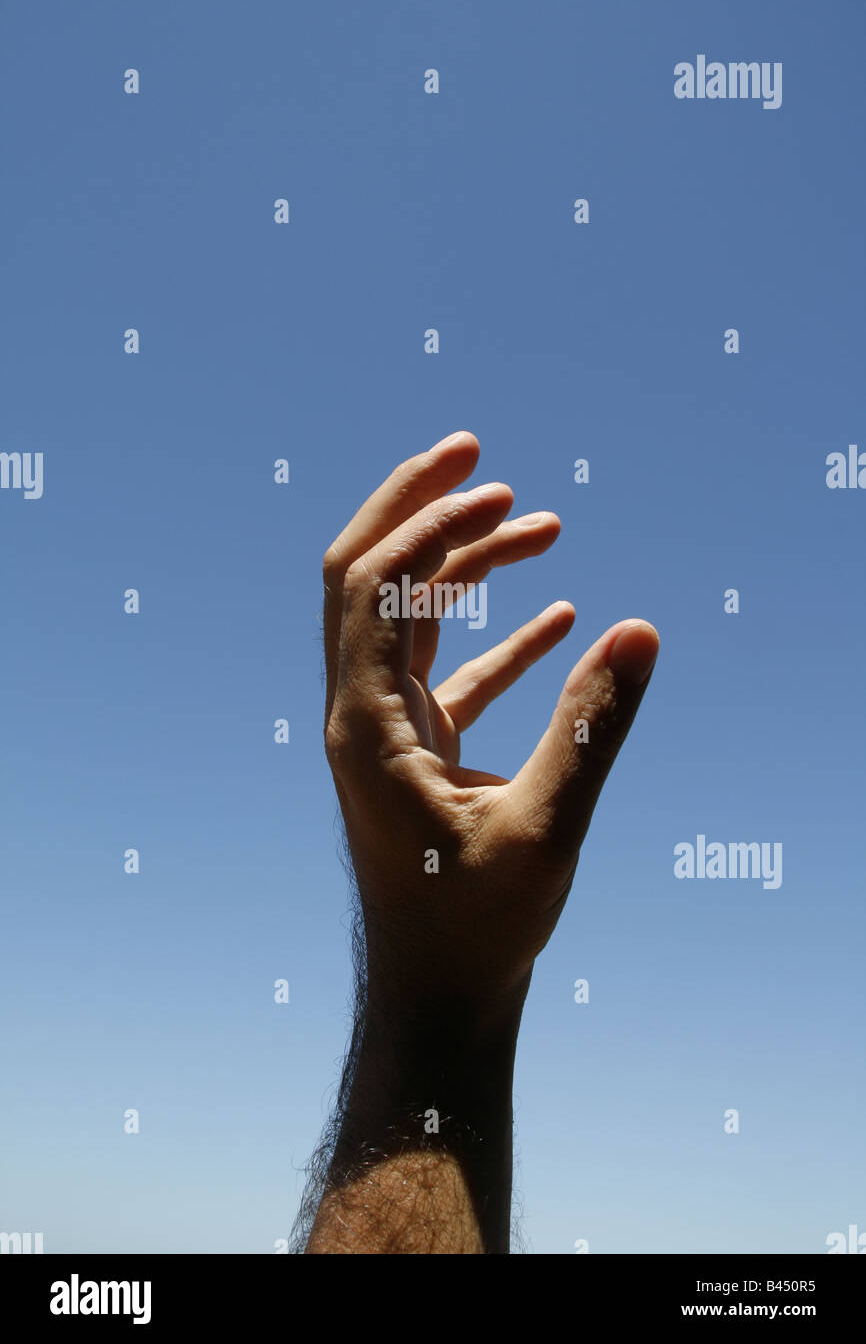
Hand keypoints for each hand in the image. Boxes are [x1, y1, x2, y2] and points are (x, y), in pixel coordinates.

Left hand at [322, 431, 658, 1022]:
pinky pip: (450, 671)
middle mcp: (362, 715)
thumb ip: (592, 729)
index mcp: (366, 724)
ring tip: (540, 520)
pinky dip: (494, 633)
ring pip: (411, 618)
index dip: (428, 527)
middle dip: (414, 508)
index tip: (495, 487)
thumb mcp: (545, 827)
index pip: (375, 587)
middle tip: (474, 449)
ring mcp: (388, 731)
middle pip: (367, 578)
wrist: (440, 994)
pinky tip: (559, 614)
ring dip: (465, 563)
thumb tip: (639, 633)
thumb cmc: (473, 928)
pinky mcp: (422, 752)